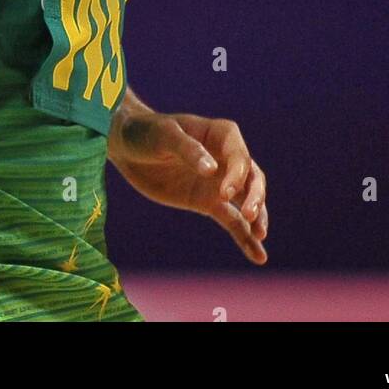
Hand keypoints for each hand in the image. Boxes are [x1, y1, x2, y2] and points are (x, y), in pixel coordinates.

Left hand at [108, 108, 267, 264]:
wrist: (129, 147)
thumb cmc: (148, 132)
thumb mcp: (165, 135)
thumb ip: (188, 150)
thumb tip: (211, 171)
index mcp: (222, 134)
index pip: (239, 157)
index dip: (237, 175)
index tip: (224, 194)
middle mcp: (227, 158)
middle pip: (252, 178)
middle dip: (255, 197)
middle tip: (249, 216)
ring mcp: (220, 182)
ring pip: (247, 201)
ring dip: (258, 217)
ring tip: (260, 236)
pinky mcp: (209, 202)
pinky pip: (232, 221)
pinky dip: (245, 238)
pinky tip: (258, 256)